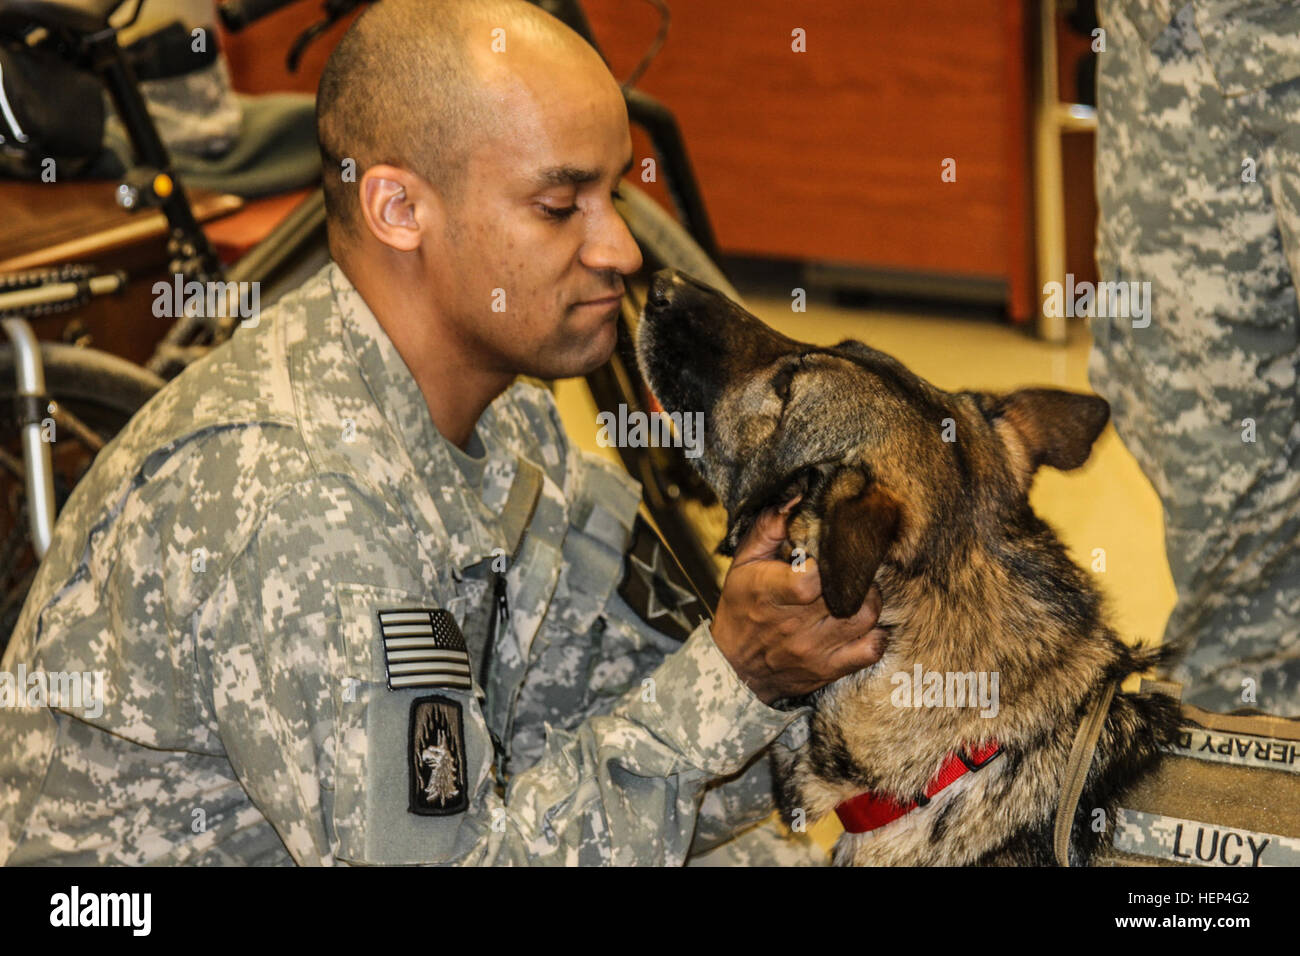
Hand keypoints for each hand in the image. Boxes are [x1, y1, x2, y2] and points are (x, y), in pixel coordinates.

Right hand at [711, 505, 888, 704]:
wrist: (737, 669)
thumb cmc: (742, 607)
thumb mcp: (742, 563)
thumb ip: (768, 528)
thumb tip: (797, 499)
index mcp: (769, 594)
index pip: (810, 580)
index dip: (827, 562)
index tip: (827, 553)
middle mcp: (794, 626)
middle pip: (845, 593)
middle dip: (854, 572)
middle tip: (851, 564)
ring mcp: (815, 650)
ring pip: (865, 616)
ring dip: (869, 598)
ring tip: (857, 590)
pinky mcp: (830, 668)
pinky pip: (871, 649)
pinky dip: (876, 632)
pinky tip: (864, 621)